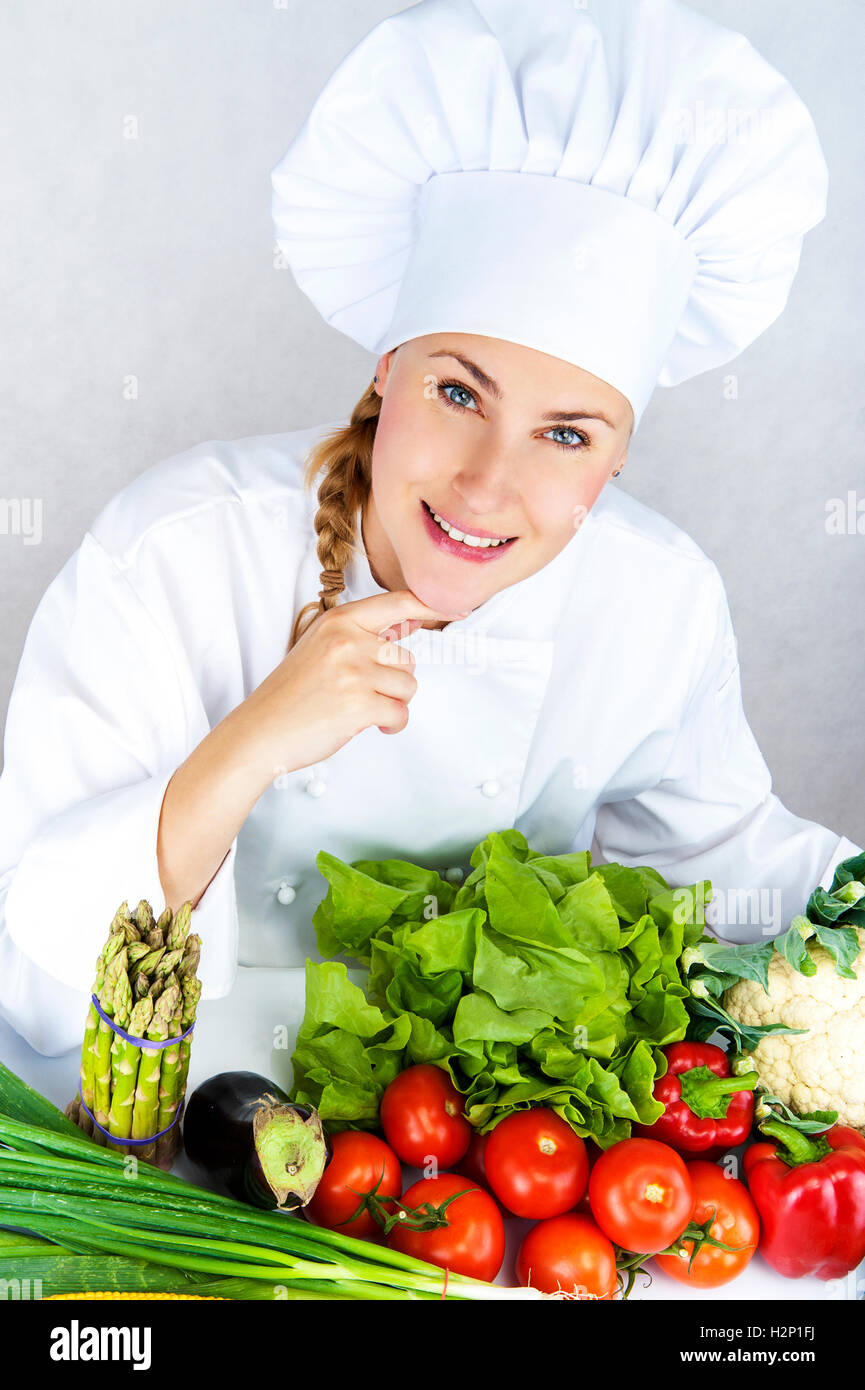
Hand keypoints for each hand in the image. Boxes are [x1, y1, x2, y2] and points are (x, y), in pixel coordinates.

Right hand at [238, 590, 467, 779]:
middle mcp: (349, 641)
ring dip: (392, 705)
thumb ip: (362, 635)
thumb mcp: (321, 647)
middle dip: (394, 683)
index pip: (398, 603)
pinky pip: (401, 714)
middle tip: (362, 694)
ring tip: (360, 710)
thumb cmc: (291, 694)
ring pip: (408, 688)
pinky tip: (370, 726)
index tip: (459, 607)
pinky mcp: (360, 705)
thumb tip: (410, 622)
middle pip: (408, 659)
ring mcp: (355, 672)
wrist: (260, 731)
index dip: (432, 604)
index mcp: (340, 621)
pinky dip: (391, 725)